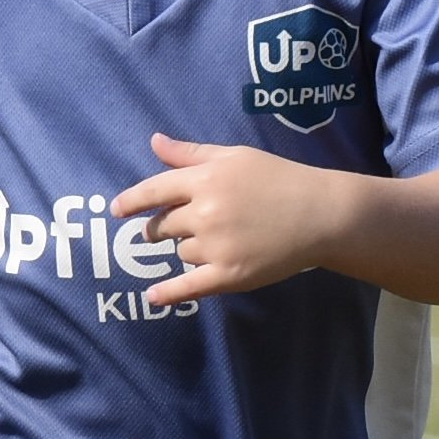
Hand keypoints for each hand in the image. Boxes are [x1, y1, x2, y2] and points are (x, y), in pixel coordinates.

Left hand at [110, 135, 353, 306]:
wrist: (322, 213)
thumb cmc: (279, 179)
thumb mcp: (235, 156)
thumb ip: (191, 153)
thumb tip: (154, 141)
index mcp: (205, 179)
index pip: (154, 191)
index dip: (131, 201)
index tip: (117, 210)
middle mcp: (204, 212)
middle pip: (164, 226)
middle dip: (164, 228)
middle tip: (178, 228)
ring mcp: (215, 245)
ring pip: (182, 252)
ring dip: (192, 249)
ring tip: (226, 239)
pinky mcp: (228, 274)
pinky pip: (188, 286)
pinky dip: (168, 293)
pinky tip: (153, 297)